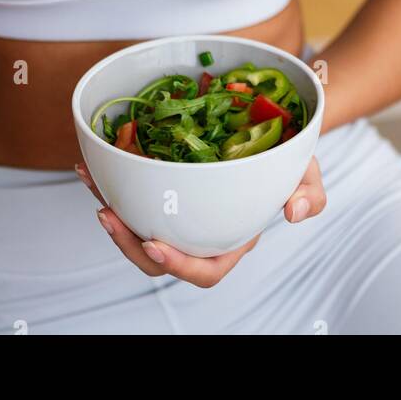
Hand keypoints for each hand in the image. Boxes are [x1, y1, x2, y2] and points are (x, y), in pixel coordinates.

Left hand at [74, 155, 326, 286]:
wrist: (270, 130)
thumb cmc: (286, 159)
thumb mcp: (306, 173)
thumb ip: (309, 194)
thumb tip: (293, 214)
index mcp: (231, 238)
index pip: (205, 269)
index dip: (178, 264)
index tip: (154, 244)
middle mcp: (199, 230)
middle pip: (159, 256)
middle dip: (127, 242)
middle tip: (107, 213)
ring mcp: (178, 211)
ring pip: (138, 227)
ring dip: (111, 211)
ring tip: (93, 188)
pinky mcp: (161, 188)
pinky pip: (131, 195)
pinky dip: (108, 181)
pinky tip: (90, 165)